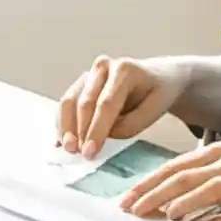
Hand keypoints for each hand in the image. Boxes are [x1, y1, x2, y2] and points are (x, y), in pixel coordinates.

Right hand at [57, 56, 190, 158]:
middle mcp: (103, 67)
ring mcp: (90, 74)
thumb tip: (104, 137)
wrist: (158, 77)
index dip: (96, 129)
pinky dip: (63, 123)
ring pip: (70, 101)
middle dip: (80, 131)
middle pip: (85, 102)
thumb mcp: (154, 110)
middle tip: (79, 154)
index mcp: (125, 70)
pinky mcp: (81, 84)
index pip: (106, 103)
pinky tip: (62, 141)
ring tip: (68, 149)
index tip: (90, 151)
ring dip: (66, 127)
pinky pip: (67, 104)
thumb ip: (129, 125)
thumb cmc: (157, 94)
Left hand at [119, 141, 220, 220]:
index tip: (127, 197)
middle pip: (185, 177)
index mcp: (219, 152)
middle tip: (133, 210)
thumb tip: (173, 187)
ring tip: (167, 216)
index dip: (149, 182)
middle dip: (155, 194)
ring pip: (211, 190)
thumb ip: (205, 170)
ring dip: (187, 203)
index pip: (175, 167)